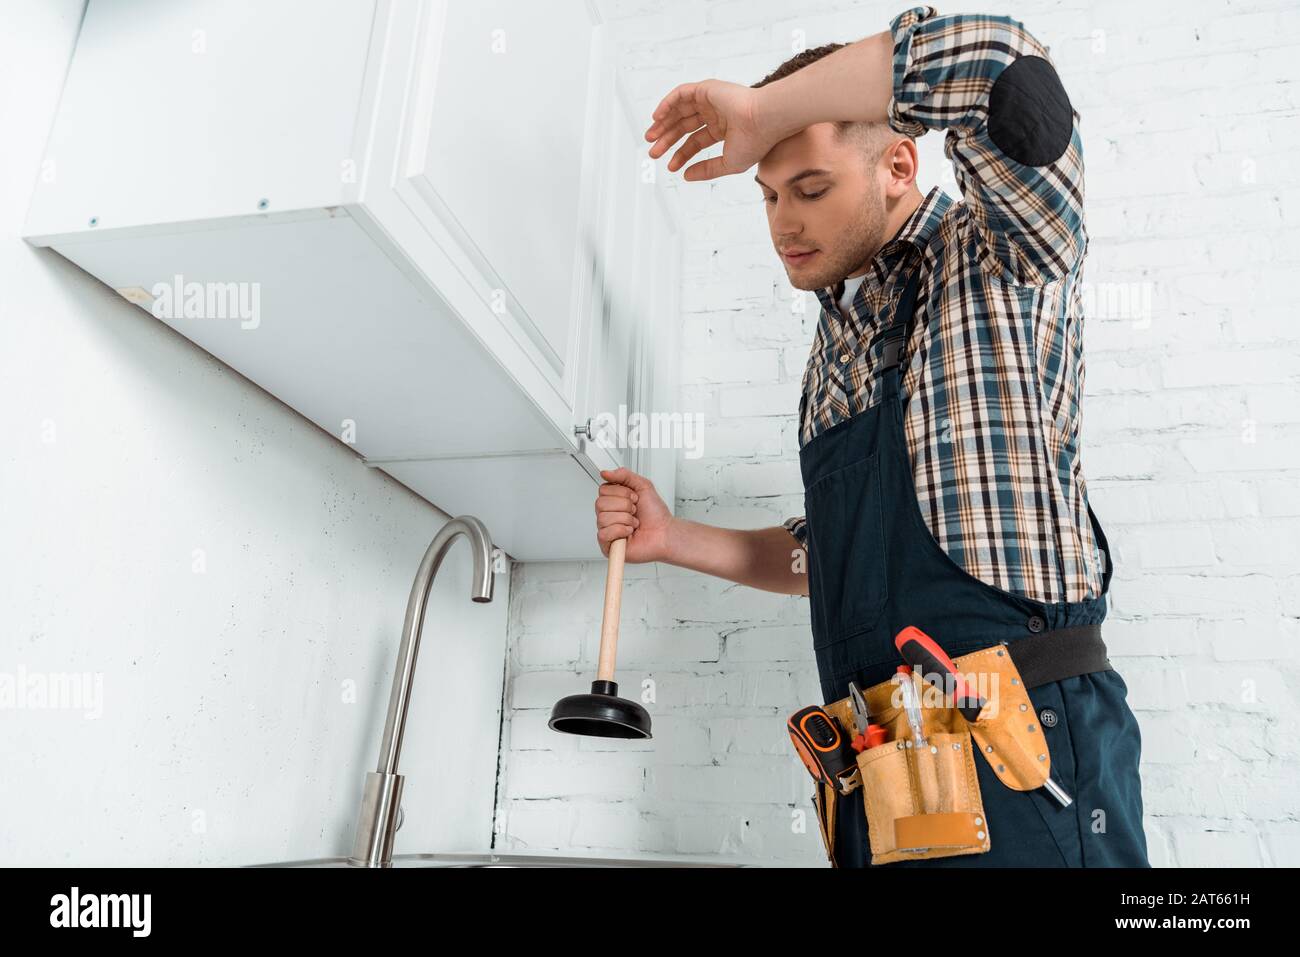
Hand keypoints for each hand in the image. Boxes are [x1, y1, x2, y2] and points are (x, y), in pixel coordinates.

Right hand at [594, 467, 673, 562]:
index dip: (621, 493)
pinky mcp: (608, 545)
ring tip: (634, 523)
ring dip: (625, 519)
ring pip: (603, 518)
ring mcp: (607, 529)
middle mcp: (609, 514)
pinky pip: (604, 534)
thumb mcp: (643, 485)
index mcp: (614, 500)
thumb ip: (624, 475)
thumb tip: (605, 472)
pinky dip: (621, 531)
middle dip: (624, 506)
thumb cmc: (656, 514)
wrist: (664, 533)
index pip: (603, 490)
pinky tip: (629, 532)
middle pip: (600, 503)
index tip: (635, 498)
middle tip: (635, 511)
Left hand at [644, 79, 776, 180]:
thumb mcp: (728, 163)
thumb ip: (707, 170)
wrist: (763, 119)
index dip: (681, 154)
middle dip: (667, 139)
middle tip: (653, 152)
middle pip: (684, 127)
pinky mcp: (707, 89)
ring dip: (663, 123)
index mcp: (723, 130)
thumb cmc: (754, 141)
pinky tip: (657, 117)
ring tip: (650, 137)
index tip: (670, 166)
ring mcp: (710, 101)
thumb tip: (685, 176)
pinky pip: (681, 94)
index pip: (695, 142)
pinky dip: (667, 104)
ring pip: (680, 111)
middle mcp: (716, 114)